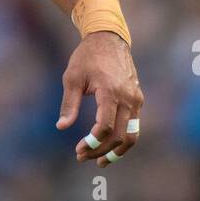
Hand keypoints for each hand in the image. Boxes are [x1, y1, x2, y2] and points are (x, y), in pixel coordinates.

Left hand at [56, 31, 142, 166]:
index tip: (78, 150)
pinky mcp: (138, 99)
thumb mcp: (72, 78)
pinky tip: (109, 146)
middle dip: (101, 151)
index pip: (105, 127)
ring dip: (116, 151)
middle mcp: (127, 97)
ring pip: (131, 135)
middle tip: (83, 157)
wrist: (109, 39)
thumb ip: (69, 104)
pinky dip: (122, 139)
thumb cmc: (87, 57)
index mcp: (110, 91)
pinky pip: (134, 126)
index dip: (92, 143)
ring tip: (101, 161)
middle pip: (119, 136)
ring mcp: (136, 99)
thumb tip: (61, 127)